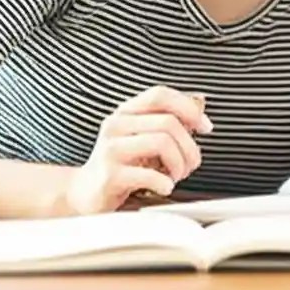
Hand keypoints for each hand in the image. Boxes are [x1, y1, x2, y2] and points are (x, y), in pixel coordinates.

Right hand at [60, 85, 212, 214]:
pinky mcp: (110, 176)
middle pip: (168, 122)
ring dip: (180, 164)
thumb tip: (199, 101)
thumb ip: (169, 119)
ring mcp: (110, 150)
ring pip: (162, 143)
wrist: (85, 195)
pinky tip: (164, 187)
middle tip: (190, 165)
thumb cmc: (120, 165)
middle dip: (190, 147)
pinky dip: (166, 183)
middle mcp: (115, 126)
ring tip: (176, 176)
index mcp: (125, 113)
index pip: (160, 94)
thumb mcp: (144, 137)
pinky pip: (150, 174)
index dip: (188, 107)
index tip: (205, 127)